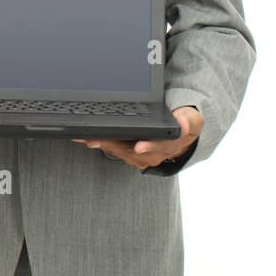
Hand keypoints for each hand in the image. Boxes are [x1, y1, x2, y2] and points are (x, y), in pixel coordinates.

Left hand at [73, 105, 202, 169]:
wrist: (177, 135)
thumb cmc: (183, 123)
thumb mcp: (193, 120)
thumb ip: (189, 119)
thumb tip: (184, 124)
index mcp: (169, 145)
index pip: (158, 147)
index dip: (148, 146)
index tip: (139, 147)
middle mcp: (151, 155)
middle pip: (130, 150)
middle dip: (112, 144)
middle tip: (94, 139)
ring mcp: (137, 156)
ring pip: (117, 149)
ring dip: (100, 143)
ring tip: (83, 136)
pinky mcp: (125, 152)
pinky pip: (111, 146)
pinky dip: (98, 140)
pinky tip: (83, 135)